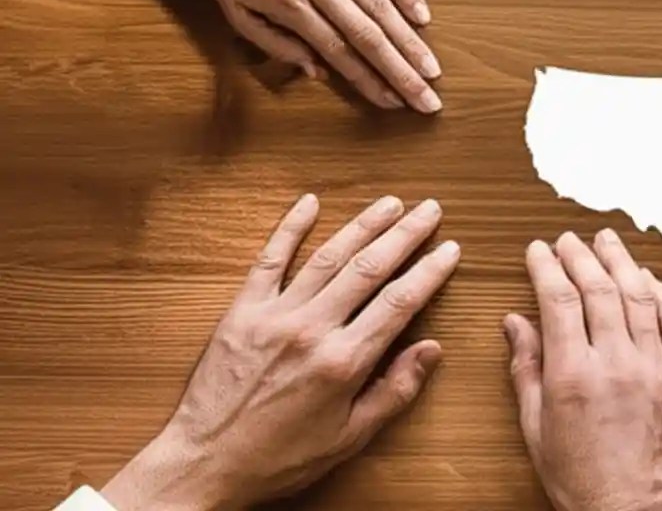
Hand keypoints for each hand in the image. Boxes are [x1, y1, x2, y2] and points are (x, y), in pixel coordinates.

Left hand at [101, 195, 459, 509]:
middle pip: (369, 269)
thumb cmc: (279, 458)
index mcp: (343, 363)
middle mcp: (311, 330)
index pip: (399, 303)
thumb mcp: (350, 437)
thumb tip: (430, 350)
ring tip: (389, 203)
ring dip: (362, 225)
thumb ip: (395, 391)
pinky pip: (269, 260)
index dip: (430, 271)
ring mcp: (274, 316)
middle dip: (405, 234)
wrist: (205, 463)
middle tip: (429, 210)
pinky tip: (308, 203)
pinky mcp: (241, 312)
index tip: (450, 249)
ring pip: (327, 257)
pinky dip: (289, 229)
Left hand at [186, 0, 442, 113]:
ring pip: (380, 5)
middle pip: (369, 35)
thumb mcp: (234, 11)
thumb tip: (317, 71)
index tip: (393, 104)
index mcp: (289, 5)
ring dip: (409, 40)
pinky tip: (423, 16)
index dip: (369, 81)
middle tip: (428, 99)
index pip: (340, 52)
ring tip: (431, 67)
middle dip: (402, 72)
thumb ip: (275, 43)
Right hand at [504, 231, 661, 510]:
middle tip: (568, 238)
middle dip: (580, 255)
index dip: (546, 266)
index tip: (538, 250)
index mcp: (571, 375)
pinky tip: (650, 279)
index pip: (558, 299)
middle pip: (599, 288)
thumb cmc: (577, 476)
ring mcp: (653, 369)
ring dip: (622, 261)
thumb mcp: (534, 425)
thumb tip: (514, 320)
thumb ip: (525, 367)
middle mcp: (615, 364)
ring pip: (640, 296)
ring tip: (607, 239)